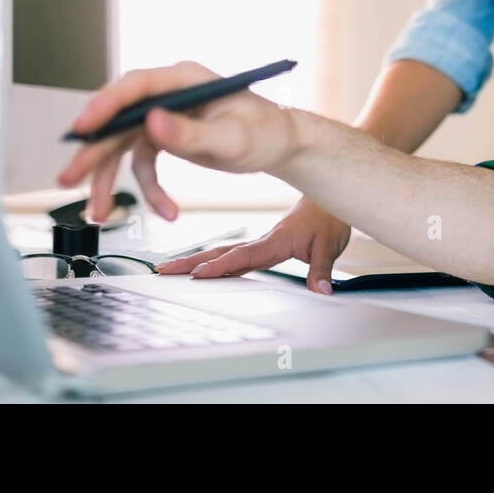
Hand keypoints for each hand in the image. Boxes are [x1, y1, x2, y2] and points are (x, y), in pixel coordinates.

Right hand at [55, 60, 300, 222]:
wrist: (279, 145)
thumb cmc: (266, 132)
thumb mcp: (233, 138)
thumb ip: (192, 133)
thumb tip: (153, 123)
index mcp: (184, 79)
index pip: (135, 86)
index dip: (105, 105)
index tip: (82, 127)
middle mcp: (168, 94)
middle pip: (118, 119)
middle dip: (94, 152)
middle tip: (69, 178)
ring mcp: (164, 116)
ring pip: (122, 146)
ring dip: (109, 179)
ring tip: (98, 212)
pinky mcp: (165, 137)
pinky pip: (142, 165)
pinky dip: (148, 190)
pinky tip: (163, 210)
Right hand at [155, 197, 350, 294]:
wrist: (328, 202)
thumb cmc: (328, 220)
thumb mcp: (329, 245)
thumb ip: (322, 269)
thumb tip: (321, 290)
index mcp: (276, 241)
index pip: (244, 255)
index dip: (221, 265)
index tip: (198, 274)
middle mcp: (262, 241)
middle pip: (221, 252)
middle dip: (191, 262)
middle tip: (163, 270)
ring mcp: (258, 243)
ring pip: (222, 251)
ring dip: (195, 259)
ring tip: (167, 269)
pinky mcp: (260, 246)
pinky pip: (231, 253)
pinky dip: (211, 259)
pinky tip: (196, 268)